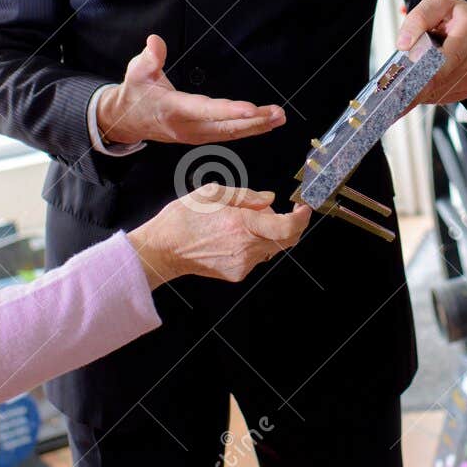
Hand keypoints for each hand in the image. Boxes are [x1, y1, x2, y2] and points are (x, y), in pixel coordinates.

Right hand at [96, 35, 284, 145]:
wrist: (125, 122)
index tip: (251, 108)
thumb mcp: (136, 72)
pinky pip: (227, 134)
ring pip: (229, 133)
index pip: (204, 110)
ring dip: (256, 126)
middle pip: (225, 127)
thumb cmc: (134, 93)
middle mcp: (187, 127)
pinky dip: (248, 129)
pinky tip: (265, 123)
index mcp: (172, 109)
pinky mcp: (200, 136)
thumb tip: (155, 41)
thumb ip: (149, 58)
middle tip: (277, 113)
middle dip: (253, 122)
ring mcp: (195, 135)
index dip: (228, 110)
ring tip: (278, 117)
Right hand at [128, 185, 311, 287]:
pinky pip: (256, 256)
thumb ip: (246, 195)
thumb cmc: (183, 218)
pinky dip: (253, 243)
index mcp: (242, 225)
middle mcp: (246, 248)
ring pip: (271, 247)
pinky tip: (232, 235)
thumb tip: (270, 200)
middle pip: (286, 240)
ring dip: (267, 232)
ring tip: (240, 221)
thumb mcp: (212, 193)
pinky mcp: (237, 274)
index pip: (287, 227)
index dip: (302, 217)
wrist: (162, 250)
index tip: (304, 207)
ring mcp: (243, 264)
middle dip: (286, 222)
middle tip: (268, 210)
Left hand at [396, 0, 466, 105]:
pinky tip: (422, 81)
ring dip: (420, 90)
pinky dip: (429, 92)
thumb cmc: (458, 16)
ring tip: (404, 81)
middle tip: (392, 90)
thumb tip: (403, 44)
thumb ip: (418, 19)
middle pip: (442, 79)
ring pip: (441, 91)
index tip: (404, 83)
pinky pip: (444, 96)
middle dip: (415, 85)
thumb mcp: (438, 5)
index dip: (426, 73)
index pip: (448, 58)